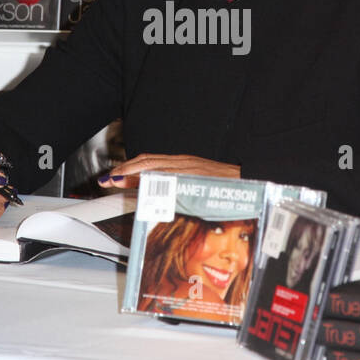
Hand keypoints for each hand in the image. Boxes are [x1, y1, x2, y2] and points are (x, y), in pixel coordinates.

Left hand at [98, 153, 240, 187]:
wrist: (250, 182)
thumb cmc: (224, 187)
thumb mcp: (196, 183)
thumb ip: (176, 187)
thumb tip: (153, 197)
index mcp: (182, 164)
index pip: (149, 162)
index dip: (129, 168)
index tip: (113, 176)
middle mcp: (184, 164)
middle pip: (148, 163)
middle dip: (125, 171)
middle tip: (108, 180)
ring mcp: (190, 170)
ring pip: (157, 168)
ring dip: (135, 174)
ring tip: (119, 182)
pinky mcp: (198, 179)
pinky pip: (173, 178)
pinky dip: (157, 182)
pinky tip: (145, 188)